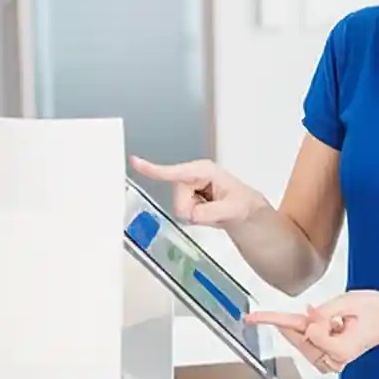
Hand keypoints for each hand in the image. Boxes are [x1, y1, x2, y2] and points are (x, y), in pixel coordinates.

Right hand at [130, 155, 261, 227]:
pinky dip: (195, 216)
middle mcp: (192, 176)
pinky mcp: (185, 197)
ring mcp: (188, 187)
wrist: (244, 211)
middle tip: (213, 209)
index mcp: (203, 170)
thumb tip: (192, 214)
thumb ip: (212, 211)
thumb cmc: (242, 203)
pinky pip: (182, 213)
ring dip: (195, 214)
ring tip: (212, 209)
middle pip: (178, 200)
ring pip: (179, 209)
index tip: (135, 162)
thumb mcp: (233, 209)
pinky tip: (207, 211)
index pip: (175, 172)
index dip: (154, 169)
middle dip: (193, 210)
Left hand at [249, 291, 378, 373]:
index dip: (284, 320)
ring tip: (336, 317)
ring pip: (304, 343)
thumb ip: (323, 312)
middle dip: (305, 321)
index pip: (304, 332)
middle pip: (301, 339)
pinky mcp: (333, 356)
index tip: (255, 318)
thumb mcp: (348, 302)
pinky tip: (333, 323)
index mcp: (340, 349)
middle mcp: (336, 359)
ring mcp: (334, 360)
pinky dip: (315, 330)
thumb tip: (307, 316)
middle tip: (319, 310)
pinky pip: (312, 345)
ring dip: (310, 326)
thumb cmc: (377, 310)